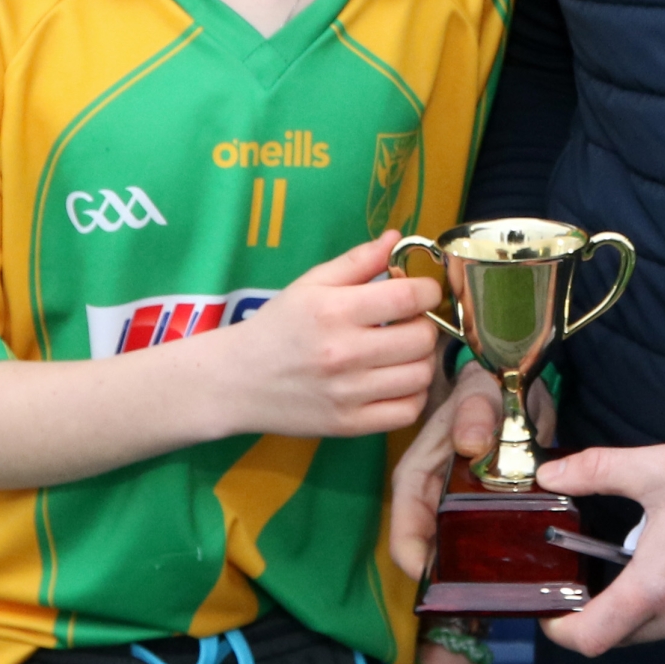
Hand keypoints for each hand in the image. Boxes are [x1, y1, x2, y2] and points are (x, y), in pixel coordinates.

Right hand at [205, 231, 441, 439]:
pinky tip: (396, 381)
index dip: (428, 291)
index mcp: (335, 311)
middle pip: (422, 339)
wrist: (236, 382)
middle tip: (410, 323)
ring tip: (402, 352)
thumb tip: (397, 238)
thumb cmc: (277, 327)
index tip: (423, 292)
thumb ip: (357, 261)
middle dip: (425, 325)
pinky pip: (408, 411)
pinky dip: (413, 395)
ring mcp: (348, 394)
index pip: (408, 298)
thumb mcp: (310, 284)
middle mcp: (344, 354)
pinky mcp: (349, 426)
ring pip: (421, 375)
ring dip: (421, 360)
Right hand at [390, 361, 557, 578]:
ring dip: (477, 571)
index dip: (418, 565)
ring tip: (507, 583)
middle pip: (431, 553)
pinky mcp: (483, 511)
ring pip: (459, 553)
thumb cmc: (484, 388)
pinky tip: (523, 563)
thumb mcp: (479, 394)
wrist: (510, 384)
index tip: (445, 586)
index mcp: (416, 478)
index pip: (405, 535)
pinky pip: (487, 541)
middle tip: (485, 594)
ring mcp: (456, 508)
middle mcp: (431, 500)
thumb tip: (470, 442)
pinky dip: (500, 553)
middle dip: (452, 578)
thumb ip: (474, 412)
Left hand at [536, 444, 664, 655]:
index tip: (553, 613)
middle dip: (613, 608)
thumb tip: (550, 473)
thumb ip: (597, 470)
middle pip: (629, 633)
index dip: (562, 632)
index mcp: (656, 586)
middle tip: (614, 569)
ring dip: (661, 602)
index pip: (592, 637)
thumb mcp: (658, 468)